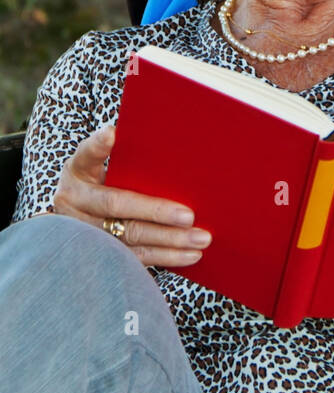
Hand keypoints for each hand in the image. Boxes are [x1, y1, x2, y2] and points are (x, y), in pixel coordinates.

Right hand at [52, 125, 211, 267]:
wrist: (86, 217)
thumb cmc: (105, 183)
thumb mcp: (102, 166)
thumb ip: (122, 155)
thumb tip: (144, 139)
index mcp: (76, 172)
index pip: (86, 156)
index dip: (97, 146)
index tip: (112, 134)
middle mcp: (74, 202)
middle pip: (117, 206)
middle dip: (156, 212)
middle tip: (189, 216)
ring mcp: (86, 232)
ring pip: (130, 237)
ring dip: (169, 240)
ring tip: (200, 238)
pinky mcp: (102, 254)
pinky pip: (136, 258)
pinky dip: (166, 256)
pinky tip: (190, 254)